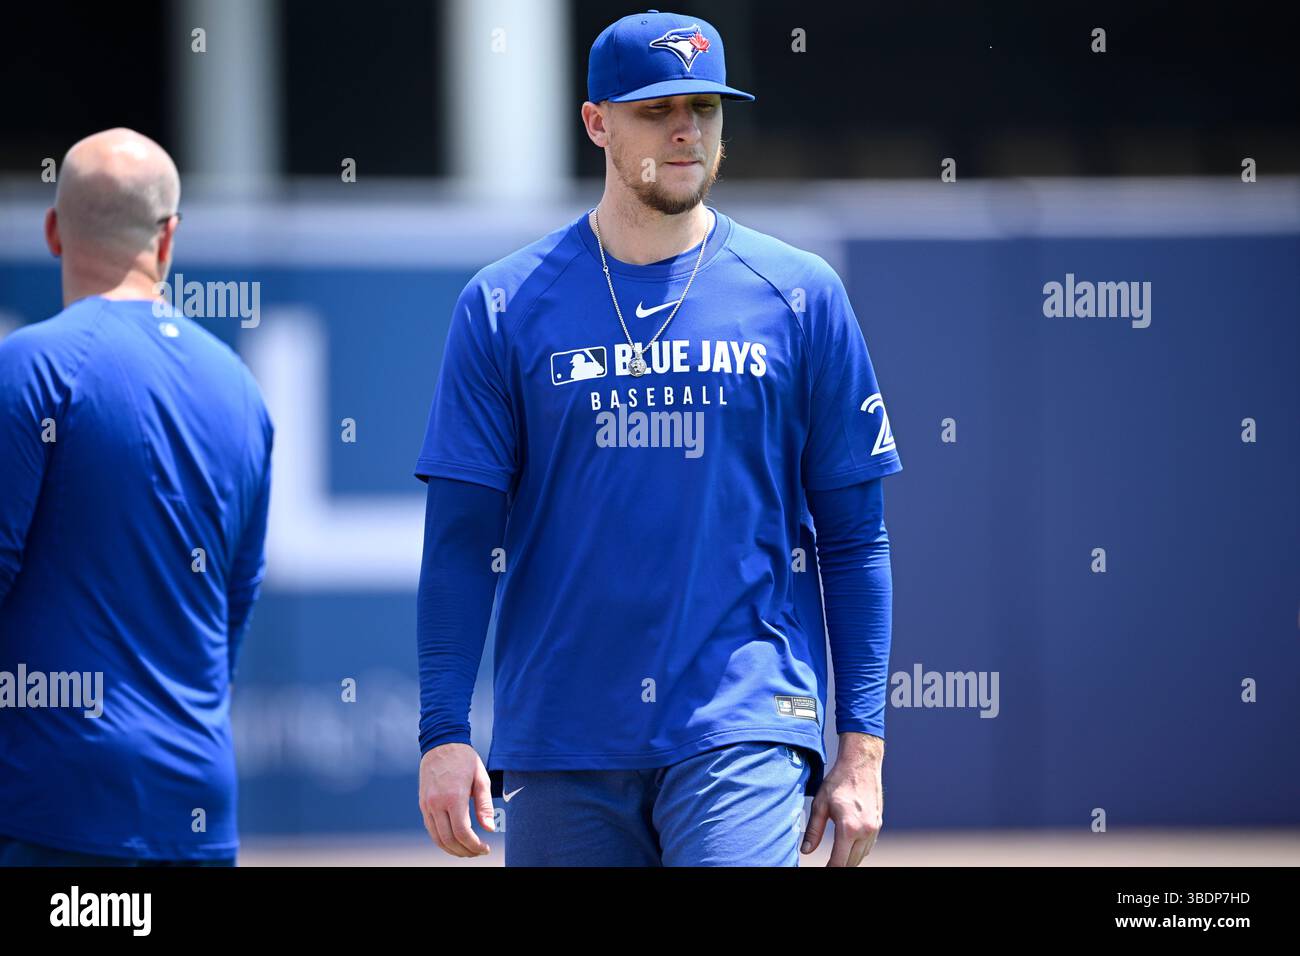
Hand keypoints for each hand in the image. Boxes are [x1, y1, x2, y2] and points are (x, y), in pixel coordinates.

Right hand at [418, 743, 494, 857]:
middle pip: (448, 839)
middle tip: (477, 852)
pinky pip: (430, 828)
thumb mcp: (481, 778)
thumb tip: (490, 829)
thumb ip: (485, 805)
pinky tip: (454, 840)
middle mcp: (436, 803)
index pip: (462, 832)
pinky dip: (441, 839)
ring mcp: (427, 804)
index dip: (474, 845)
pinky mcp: (422, 804)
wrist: (441, 743)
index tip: (485, 848)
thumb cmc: (465, 759)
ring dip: (452, 849)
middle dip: (464, 851)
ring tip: (467, 850)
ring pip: (436, 838)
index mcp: (453, 797)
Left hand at [801, 732, 882, 866]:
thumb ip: (813, 830)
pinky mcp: (878, 824)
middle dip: (839, 866)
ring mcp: (874, 828)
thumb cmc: (838, 781)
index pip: (839, 861)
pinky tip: (848, 846)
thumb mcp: (820, 804)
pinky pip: (868, 846)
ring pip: (862, 856)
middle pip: (852, 862)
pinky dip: (858, 851)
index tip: (822, 869)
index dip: (829, 869)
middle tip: (827, 865)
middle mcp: (865, 831)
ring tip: (836, 857)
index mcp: (848, 828)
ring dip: (849, 859)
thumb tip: (806, 850)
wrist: (861, 764)